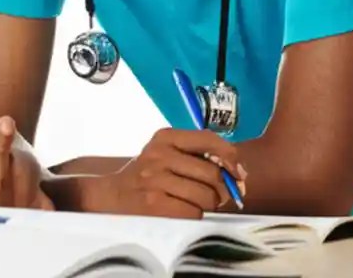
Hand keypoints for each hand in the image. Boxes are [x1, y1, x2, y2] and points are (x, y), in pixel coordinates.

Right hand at [82, 128, 247, 218]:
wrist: (113, 195)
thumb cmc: (149, 175)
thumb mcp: (168, 154)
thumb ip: (200, 156)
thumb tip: (239, 175)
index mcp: (165, 137)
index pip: (209, 140)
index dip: (231, 157)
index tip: (238, 172)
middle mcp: (159, 155)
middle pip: (213, 173)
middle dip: (221, 189)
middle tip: (215, 195)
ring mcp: (155, 180)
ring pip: (207, 196)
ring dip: (207, 204)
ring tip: (193, 202)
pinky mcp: (155, 204)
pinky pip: (194, 212)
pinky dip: (194, 215)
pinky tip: (180, 210)